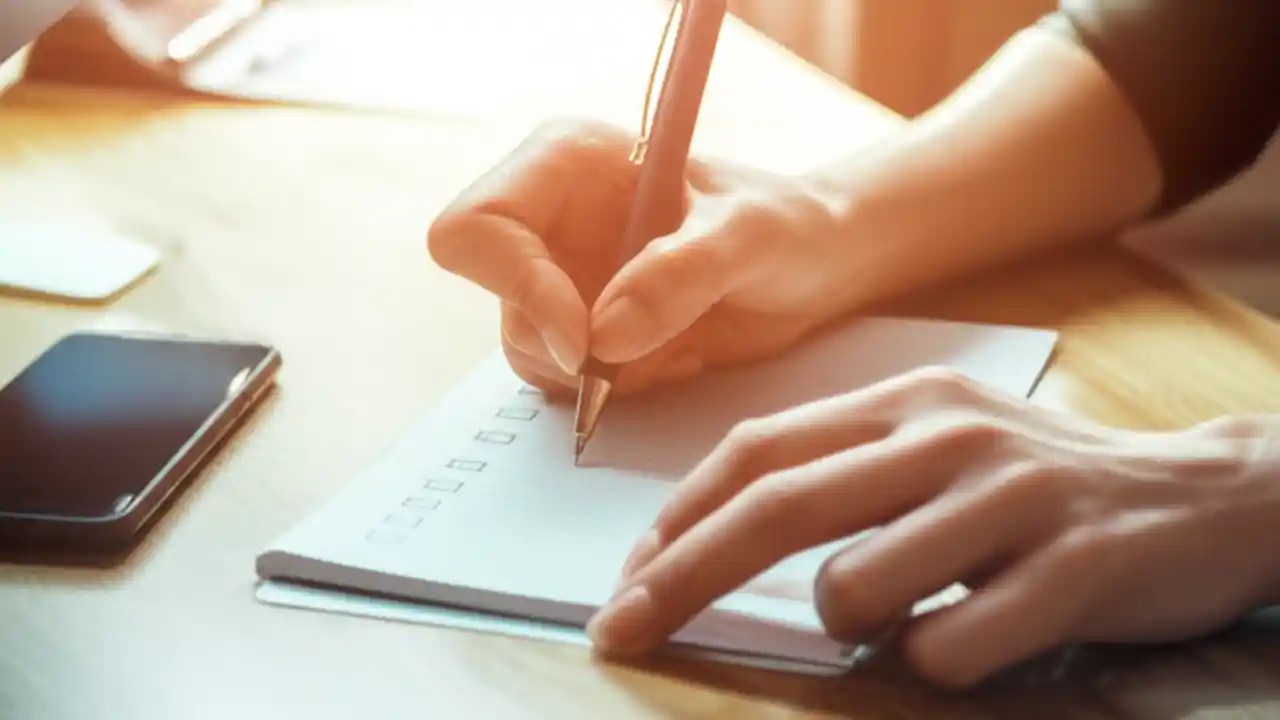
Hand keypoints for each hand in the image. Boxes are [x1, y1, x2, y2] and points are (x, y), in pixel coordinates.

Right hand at [428, 121, 868, 394]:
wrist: (818, 269)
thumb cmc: (789, 227)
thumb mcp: (750, 237)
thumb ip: (680, 274)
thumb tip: (603, 338)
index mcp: (566, 163)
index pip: (476, 225)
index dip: (516, 286)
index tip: (585, 339)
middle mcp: (550, 218)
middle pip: (494, 296)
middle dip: (558, 341)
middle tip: (634, 359)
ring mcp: (562, 277)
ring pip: (526, 347)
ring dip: (598, 372)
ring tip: (677, 346)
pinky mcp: (582, 329)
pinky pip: (564, 380)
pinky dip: (618, 388)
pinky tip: (675, 358)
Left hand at [587, 368, 1279, 686]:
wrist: (1204, 497)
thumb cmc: (1038, 488)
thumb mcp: (936, 451)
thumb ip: (841, 476)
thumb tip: (712, 534)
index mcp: (904, 402)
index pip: (758, 453)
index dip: (677, 518)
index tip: (627, 579)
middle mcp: (949, 435)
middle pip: (777, 509)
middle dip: (680, 578)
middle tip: (621, 632)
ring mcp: (1012, 497)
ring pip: (856, 586)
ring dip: (849, 625)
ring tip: (912, 616)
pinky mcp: (1074, 566)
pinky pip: (951, 648)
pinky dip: (937, 662)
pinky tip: (981, 638)